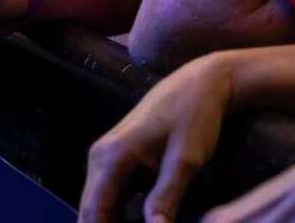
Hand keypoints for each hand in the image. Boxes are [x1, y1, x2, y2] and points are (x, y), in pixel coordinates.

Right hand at [78, 52, 236, 222]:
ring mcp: (108, 159)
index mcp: (111, 157)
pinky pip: (114, 198)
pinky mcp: (119, 162)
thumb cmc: (195, 116)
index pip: (92, 214)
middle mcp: (100, 158)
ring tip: (154, 220)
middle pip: (92, 213)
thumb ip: (166, 199)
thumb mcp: (186, 161)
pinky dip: (124, 216)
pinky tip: (150, 219)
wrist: (202, 84)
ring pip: (102, 207)